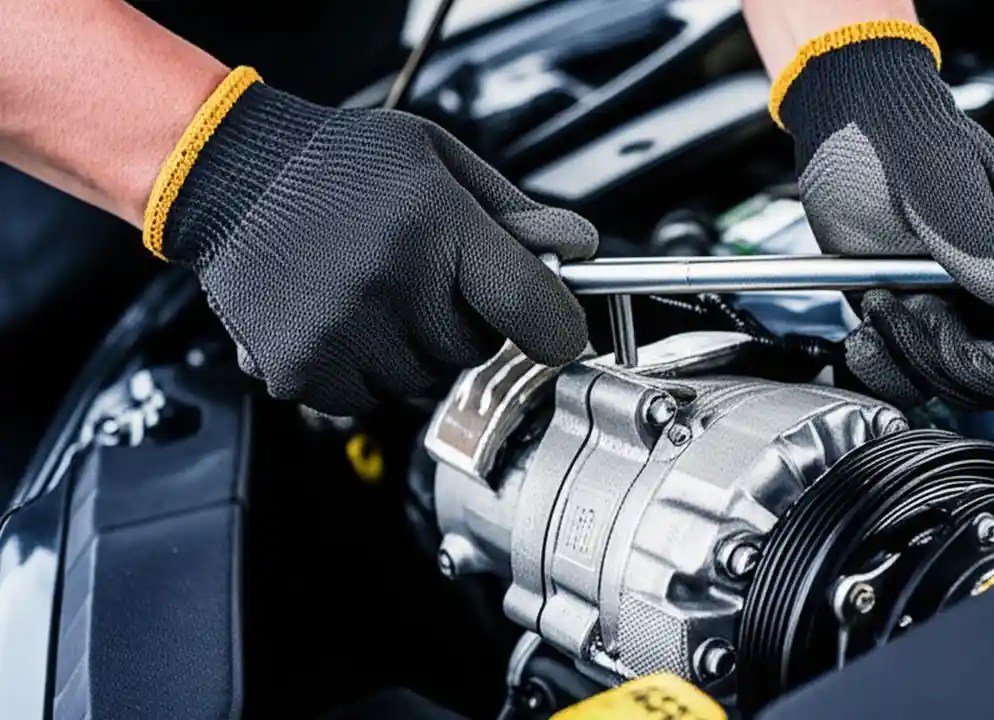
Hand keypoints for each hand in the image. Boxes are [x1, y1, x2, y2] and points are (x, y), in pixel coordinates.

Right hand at [147, 69, 596, 413]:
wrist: (229, 174)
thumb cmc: (339, 163)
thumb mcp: (438, 159)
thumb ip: (513, 209)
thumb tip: (579, 247)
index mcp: (436, 223)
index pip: (531, 307)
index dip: (559, 327)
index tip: (561, 332)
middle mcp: (389, 283)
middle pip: (477, 349)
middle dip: (465, 321)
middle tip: (427, 277)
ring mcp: (341, 333)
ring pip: (424, 379)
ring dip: (414, 348)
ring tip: (375, 292)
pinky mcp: (299, 370)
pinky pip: (369, 399)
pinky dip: (365, 370)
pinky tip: (342, 318)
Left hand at [773, 22, 993, 407]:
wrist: (843, 128)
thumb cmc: (899, 133)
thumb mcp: (937, 176)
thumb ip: (980, 236)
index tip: (960, 342)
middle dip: (944, 360)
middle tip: (904, 303)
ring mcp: (955, 312)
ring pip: (951, 388)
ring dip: (907, 361)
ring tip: (881, 301)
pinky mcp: (910, 322)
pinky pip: (907, 379)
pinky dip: (880, 368)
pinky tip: (864, 330)